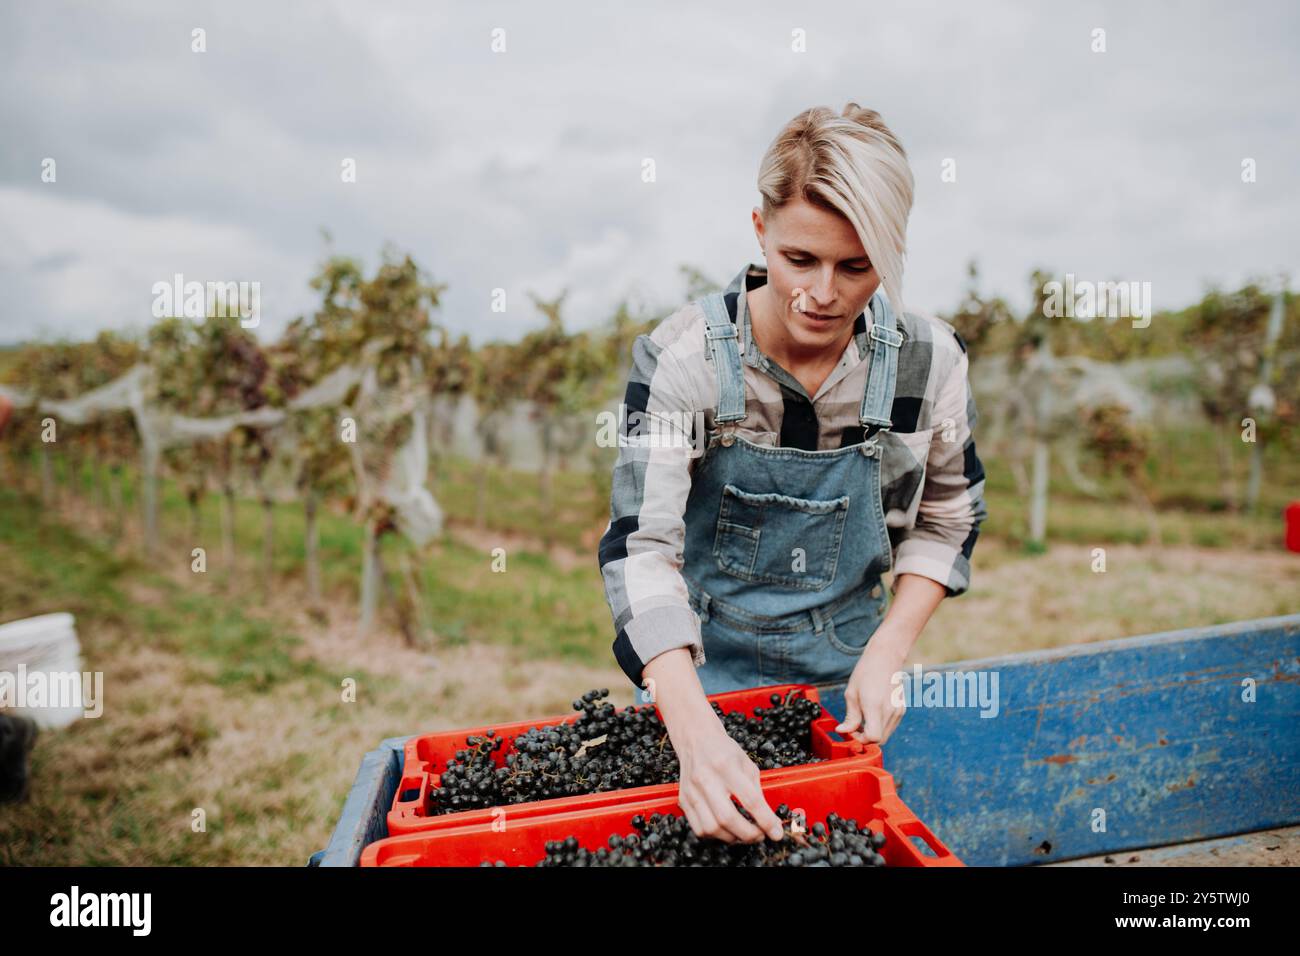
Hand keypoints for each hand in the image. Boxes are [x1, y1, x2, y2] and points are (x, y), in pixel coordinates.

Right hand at [674, 717, 784, 842]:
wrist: (696, 740)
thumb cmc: (724, 751)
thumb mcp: (748, 765)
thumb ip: (757, 793)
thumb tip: (769, 822)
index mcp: (726, 766)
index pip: (750, 800)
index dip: (766, 820)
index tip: (777, 833)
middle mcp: (706, 779)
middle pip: (728, 818)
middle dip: (749, 834)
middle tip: (760, 835)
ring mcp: (692, 791)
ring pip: (712, 828)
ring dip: (733, 838)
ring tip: (744, 833)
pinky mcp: (684, 801)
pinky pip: (700, 829)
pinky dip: (717, 836)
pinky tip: (726, 830)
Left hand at [835, 625, 910, 745]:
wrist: (886, 657)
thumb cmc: (867, 671)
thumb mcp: (851, 693)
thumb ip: (850, 716)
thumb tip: (843, 731)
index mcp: (875, 706)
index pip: (873, 738)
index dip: (860, 739)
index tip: (852, 732)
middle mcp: (890, 711)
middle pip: (879, 740)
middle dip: (865, 739)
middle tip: (854, 729)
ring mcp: (898, 711)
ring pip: (885, 735)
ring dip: (873, 733)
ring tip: (862, 720)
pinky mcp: (901, 710)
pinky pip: (890, 727)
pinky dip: (880, 727)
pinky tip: (872, 715)